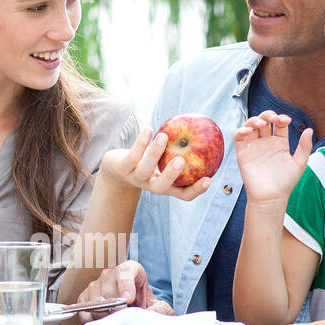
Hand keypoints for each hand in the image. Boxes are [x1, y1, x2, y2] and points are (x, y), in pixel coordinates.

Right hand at [76, 260, 172, 321]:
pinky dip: (91, 319)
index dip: (126, 284)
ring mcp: (95, 285)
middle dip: (115, 306)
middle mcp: (110, 275)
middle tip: (123, 319)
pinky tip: (102, 324)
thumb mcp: (159, 307)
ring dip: (104, 314)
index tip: (129, 299)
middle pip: (108, 289)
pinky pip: (84, 309)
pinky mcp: (84, 298)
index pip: (125, 271)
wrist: (134, 312)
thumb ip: (160, 310)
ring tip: (115, 323)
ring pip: (95, 299)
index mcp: (130, 270)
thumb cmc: (146, 306)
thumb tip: (151, 315)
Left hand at [99, 126, 214, 200]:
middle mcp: (149, 184)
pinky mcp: (122, 167)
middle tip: (181, 161)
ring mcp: (134, 177)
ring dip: (154, 152)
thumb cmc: (145, 162)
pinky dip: (140, 142)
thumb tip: (204, 137)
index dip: (196, 190)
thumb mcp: (162, 160)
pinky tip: (148, 130)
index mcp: (164, 185)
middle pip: (161, 187)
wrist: (114, 168)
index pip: (182, 194)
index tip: (209, 179)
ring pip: (145, 169)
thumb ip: (178, 153)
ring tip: (163, 136)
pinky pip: (132, 156)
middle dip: (171, 175)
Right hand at [234, 109, 312, 209]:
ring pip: (250, 126)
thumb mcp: (299, 163)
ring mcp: (253, 146)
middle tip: (273, 119)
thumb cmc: (286, 182)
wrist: (271, 196)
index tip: (286, 120)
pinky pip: (238, 137)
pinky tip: (247, 130)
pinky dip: (241, 131)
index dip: (281, 118)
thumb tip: (309, 129)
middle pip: (263, 121)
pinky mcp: (242, 152)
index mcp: (279, 142)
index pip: (278, 124)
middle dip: (267, 115)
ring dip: (254, 120)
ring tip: (261, 123)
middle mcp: (266, 142)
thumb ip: (304, 146)